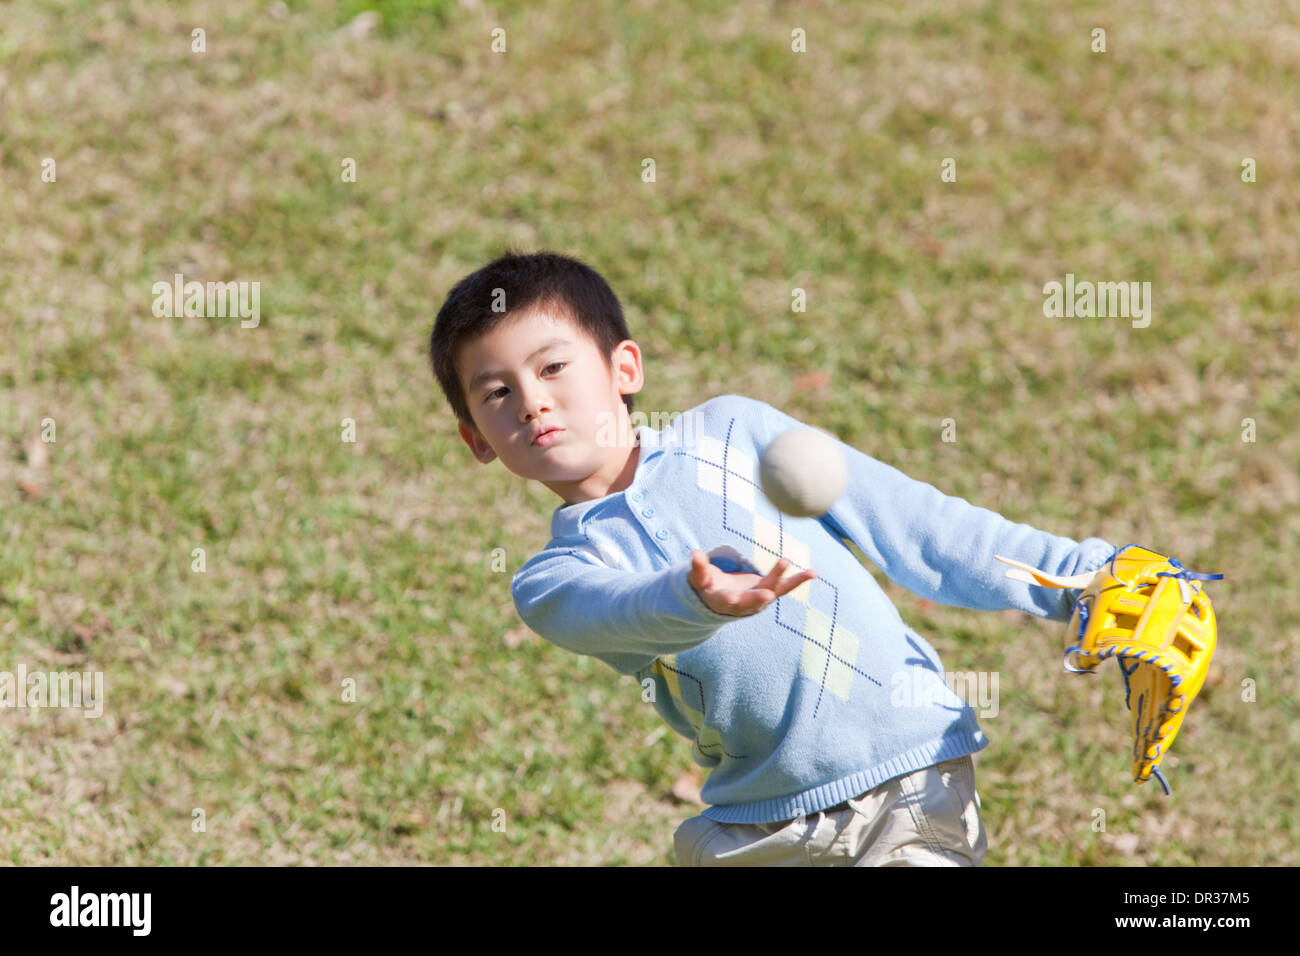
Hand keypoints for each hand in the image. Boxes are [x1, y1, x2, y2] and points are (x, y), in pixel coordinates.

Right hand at [688, 549, 816, 616]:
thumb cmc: (707, 588)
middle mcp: (744, 604)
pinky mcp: (768, 592)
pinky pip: (785, 587)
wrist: (721, 601)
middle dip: (760, 597)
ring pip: (773, 592)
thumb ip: (698, 569)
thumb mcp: (700, 579)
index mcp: (723, 602)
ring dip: (789, 583)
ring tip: (807, 573)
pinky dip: (798, 580)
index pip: (725, 602)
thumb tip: (694, 554)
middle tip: (768, 594)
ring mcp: (758, 599)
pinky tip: (813, 573)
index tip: (729, 597)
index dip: (727, 600)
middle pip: (753, 600)